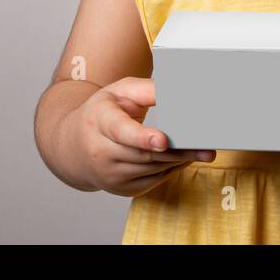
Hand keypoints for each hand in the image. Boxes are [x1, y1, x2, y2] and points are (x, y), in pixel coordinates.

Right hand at [60, 77, 215, 196]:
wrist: (73, 145)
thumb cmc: (102, 112)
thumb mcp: (120, 91)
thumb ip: (148, 90)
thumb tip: (180, 91)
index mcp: (99, 121)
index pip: (122, 132)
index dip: (143, 137)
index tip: (163, 140)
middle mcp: (100, 151)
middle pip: (145, 154)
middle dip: (178, 151)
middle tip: (206, 147)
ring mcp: (109, 175)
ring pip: (152, 169)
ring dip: (179, 160)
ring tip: (202, 149)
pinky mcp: (121, 189)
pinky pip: (154, 181)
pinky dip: (172, 169)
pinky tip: (184, 158)